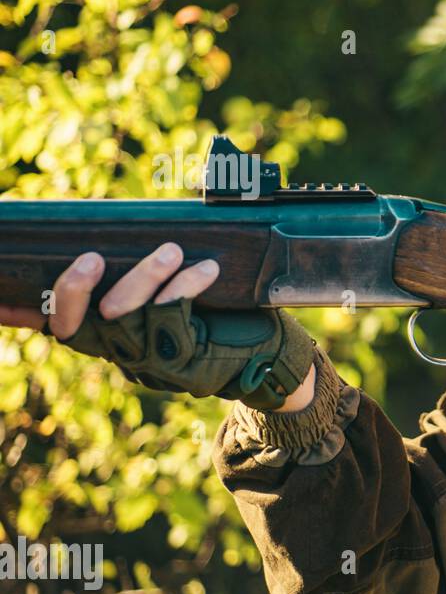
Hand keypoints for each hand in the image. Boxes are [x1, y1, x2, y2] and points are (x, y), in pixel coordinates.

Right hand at [0, 244, 316, 411]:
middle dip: (73, 290)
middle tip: (89, 255)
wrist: (272, 358)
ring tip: (170, 249)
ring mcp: (153, 362)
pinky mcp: (186, 361)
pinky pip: (172, 318)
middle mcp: (123, 354)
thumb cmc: (222, 317)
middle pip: (75, 329)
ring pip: (124, 319)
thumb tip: (119, 231)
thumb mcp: (179, 296)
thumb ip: (145, 277)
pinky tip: (205, 269)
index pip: (59, 327)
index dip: (19, 313)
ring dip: (144, 277)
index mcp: (112, 337)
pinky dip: (185, 286)